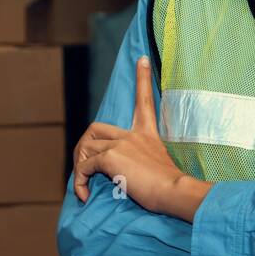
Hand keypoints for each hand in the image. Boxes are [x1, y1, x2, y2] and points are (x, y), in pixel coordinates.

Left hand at [71, 56, 209, 220]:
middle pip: (95, 129)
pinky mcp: (111, 157)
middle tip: (84, 168)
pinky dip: (79, 181)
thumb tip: (127, 173)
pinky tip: (85, 196)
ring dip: (79, 168)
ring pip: (86, 148)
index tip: (142, 59)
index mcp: (147, 133)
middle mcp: (132, 134)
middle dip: (83, 147)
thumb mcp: (160, 166)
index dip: (142, 78)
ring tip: (84, 188)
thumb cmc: (171, 187)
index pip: (144, 100)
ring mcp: (120, 143)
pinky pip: (84, 166)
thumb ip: (143, 162)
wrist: (175, 192)